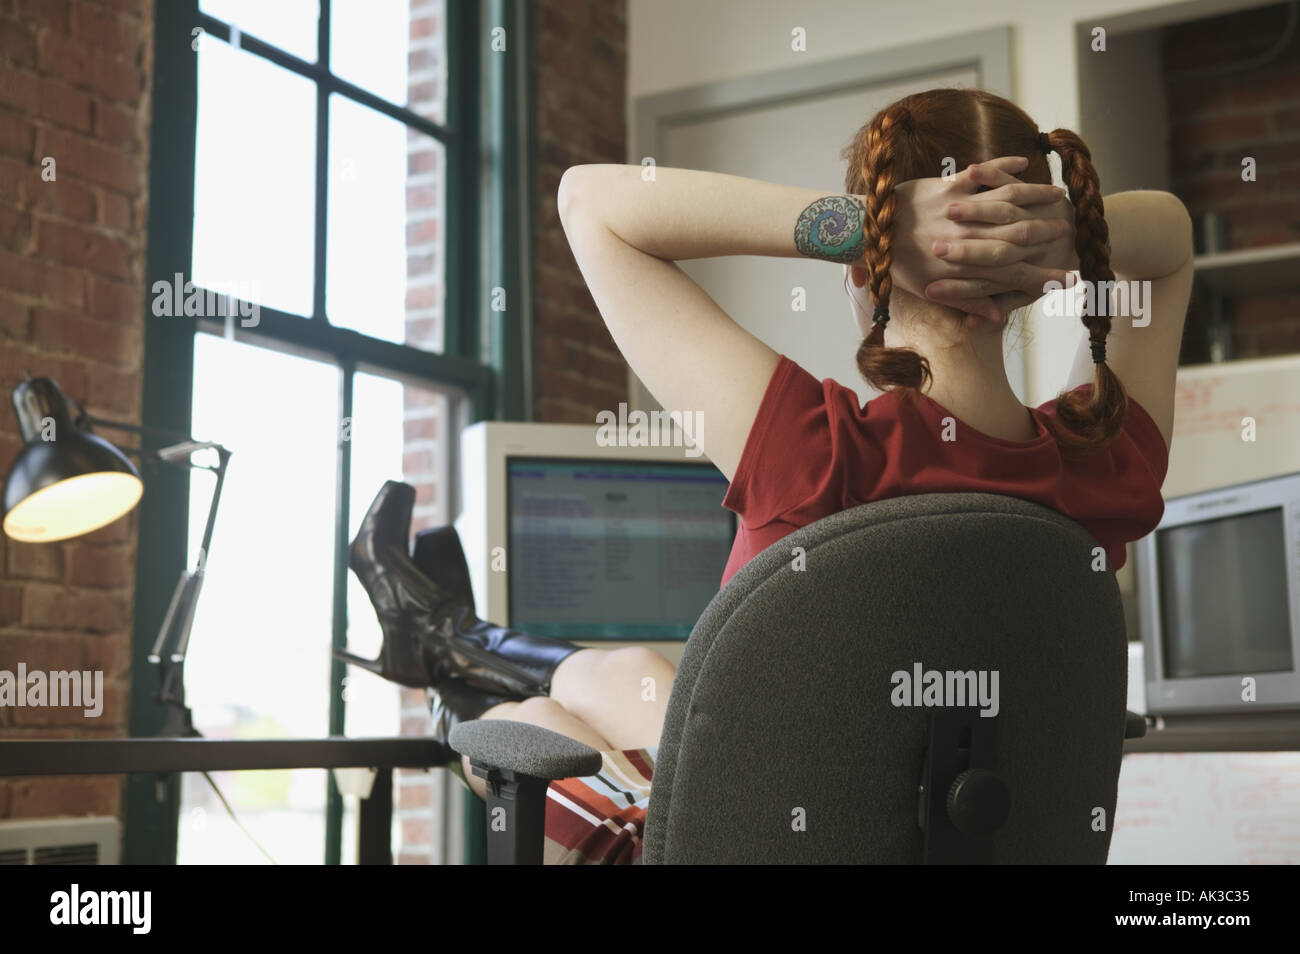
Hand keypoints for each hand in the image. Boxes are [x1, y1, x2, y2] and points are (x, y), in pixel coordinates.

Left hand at [854, 156, 1075, 326]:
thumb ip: (966, 302)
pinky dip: (1001, 167)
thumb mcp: (931, 289)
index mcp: (962, 269)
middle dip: (1046, 234)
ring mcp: (955, 212)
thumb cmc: (897, 265)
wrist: (864, 235)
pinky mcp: (943, 188)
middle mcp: (964, 241)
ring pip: (1003, 204)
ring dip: (1034, 197)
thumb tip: (995, 319)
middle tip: (1071, 230)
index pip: (1012, 275)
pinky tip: (1023, 162)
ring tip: (1058, 196)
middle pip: (1016, 237)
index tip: (1071, 277)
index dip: (1043, 276)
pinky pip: (978, 175)